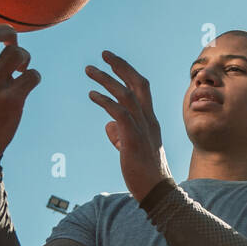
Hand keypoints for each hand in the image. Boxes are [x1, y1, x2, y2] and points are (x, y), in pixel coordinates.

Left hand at [87, 50, 171, 201]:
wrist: (156, 192)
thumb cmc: (143, 173)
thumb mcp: (131, 149)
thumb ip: (120, 135)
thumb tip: (109, 125)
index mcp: (150, 121)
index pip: (141, 88)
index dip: (127, 72)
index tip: (112, 61)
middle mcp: (149, 120)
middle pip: (138, 84)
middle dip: (121, 66)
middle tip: (104, 53)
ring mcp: (143, 128)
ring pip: (127, 95)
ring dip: (107, 80)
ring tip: (90, 70)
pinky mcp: (133, 139)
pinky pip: (120, 113)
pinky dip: (106, 102)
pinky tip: (92, 96)